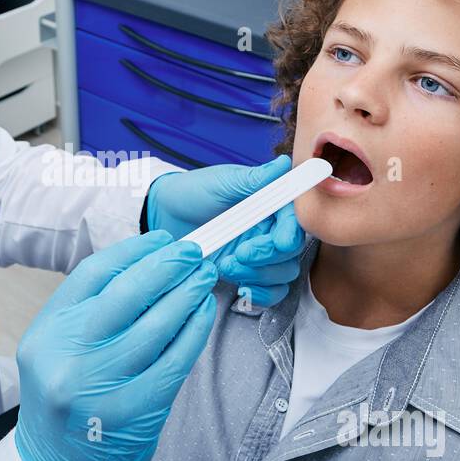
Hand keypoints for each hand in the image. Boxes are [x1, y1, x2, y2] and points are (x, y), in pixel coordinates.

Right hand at [14, 230, 217, 460]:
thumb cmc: (65, 403)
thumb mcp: (58, 349)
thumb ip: (91, 310)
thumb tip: (147, 265)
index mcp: (45, 334)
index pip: (92, 275)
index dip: (132, 252)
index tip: (160, 239)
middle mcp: (68, 359)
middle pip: (125, 295)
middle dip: (165, 266)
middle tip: (191, 252)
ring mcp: (101, 388)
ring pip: (155, 326)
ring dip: (186, 295)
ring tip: (203, 277)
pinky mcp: (135, 412)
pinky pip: (174, 361)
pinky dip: (193, 332)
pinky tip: (202, 314)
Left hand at [146, 155, 306, 306]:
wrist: (164, 215)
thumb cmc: (194, 192)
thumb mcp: (222, 182)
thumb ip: (254, 179)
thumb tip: (284, 165)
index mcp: (270, 204)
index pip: (295, 221)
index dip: (290, 234)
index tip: (278, 242)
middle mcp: (270, 230)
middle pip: (292, 252)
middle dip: (268, 257)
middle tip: (240, 254)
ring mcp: (259, 254)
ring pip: (283, 274)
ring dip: (260, 275)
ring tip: (227, 265)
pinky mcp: (246, 274)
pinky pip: (270, 292)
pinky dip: (261, 295)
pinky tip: (242, 289)